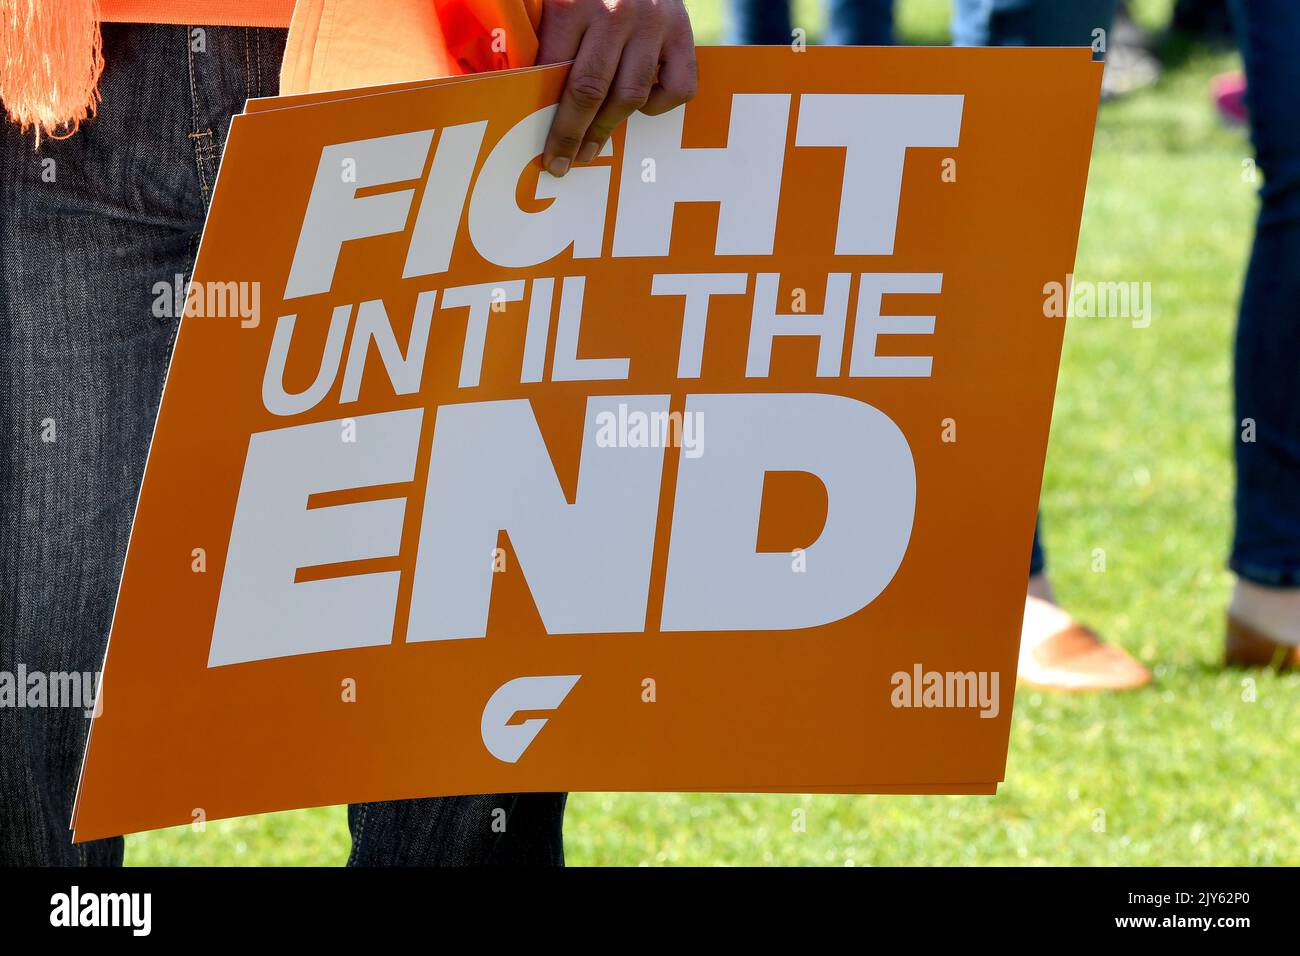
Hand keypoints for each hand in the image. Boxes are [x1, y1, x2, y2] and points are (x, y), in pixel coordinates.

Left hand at [537, 0, 696, 176]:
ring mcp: (653, 24)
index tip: (542, 147)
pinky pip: (676, 88)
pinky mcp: (682, 33)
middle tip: (564, 162)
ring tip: (592, 148)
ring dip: (608, 128)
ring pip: (630, 96)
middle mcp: (616, 13)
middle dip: (574, 135)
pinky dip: (658, 106)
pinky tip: (640, 104)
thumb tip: (528, 95)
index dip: (546, 116)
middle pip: (590, 91)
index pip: (556, 72)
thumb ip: (546, 38)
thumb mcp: (558, 1)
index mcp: (573, 3)